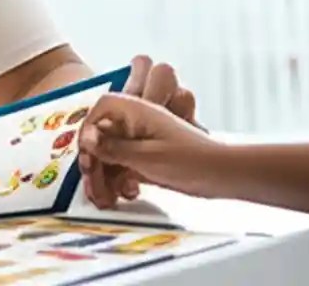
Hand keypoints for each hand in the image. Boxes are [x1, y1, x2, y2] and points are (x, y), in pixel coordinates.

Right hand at [78, 92, 221, 198]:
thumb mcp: (146, 157)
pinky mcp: (146, 154)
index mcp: (137, 111)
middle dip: (95, 162)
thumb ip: (113, 148)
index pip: (100, 110)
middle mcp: (137, 121)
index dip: (89, 132)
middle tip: (93, 185)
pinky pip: (122, 164)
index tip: (87, 155)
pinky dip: (118, 179)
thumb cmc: (192, 161)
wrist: (222, 176)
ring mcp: (141, 138)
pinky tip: (124, 193)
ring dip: (104, 175)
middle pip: (102, 135)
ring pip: (110, 152)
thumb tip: (86, 139)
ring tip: (106, 198)